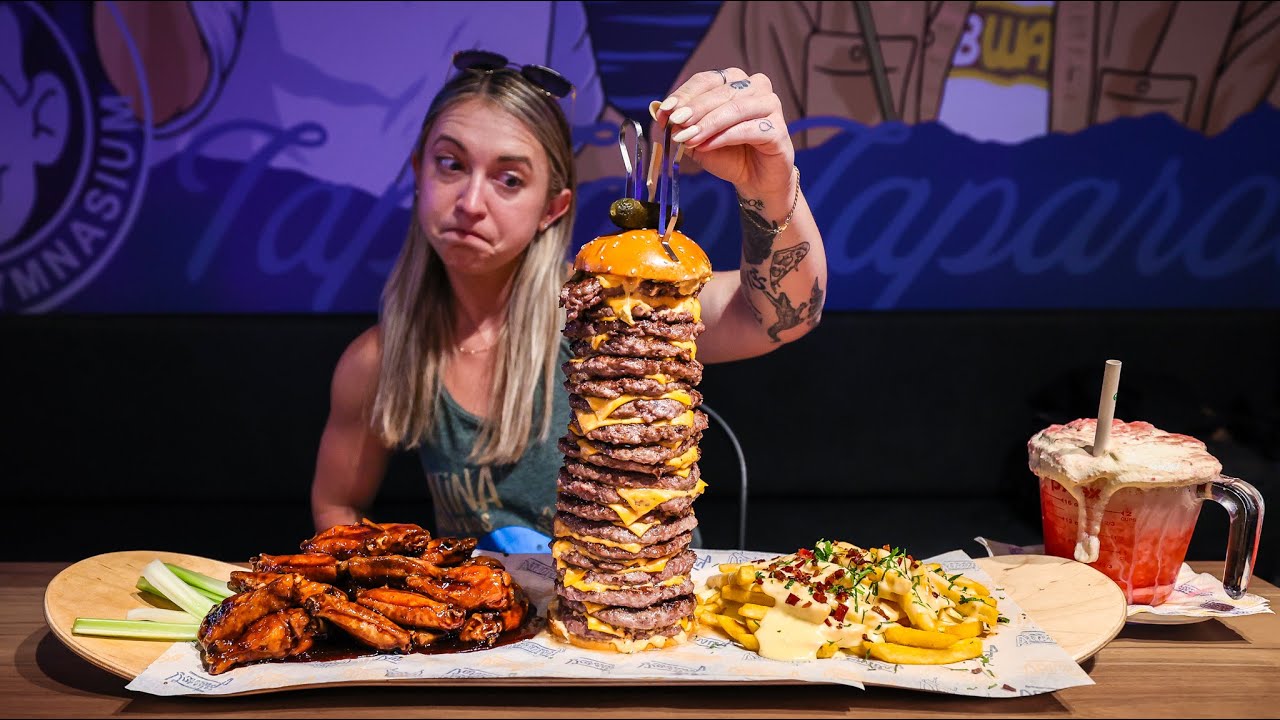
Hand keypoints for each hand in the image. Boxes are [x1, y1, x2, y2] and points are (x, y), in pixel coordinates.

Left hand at [651, 68, 793, 195]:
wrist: (755, 181)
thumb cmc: (728, 155)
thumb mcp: (696, 139)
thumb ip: (679, 124)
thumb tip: (655, 108)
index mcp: (734, 81)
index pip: (706, 80)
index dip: (684, 94)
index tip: (664, 111)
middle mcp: (756, 87)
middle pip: (720, 92)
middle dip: (694, 109)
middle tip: (674, 124)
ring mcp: (770, 106)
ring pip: (735, 108)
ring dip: (708, 123)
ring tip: (688, 138)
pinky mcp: (779, 130)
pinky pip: (749, 129)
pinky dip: (725, 136)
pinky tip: (707, 146)